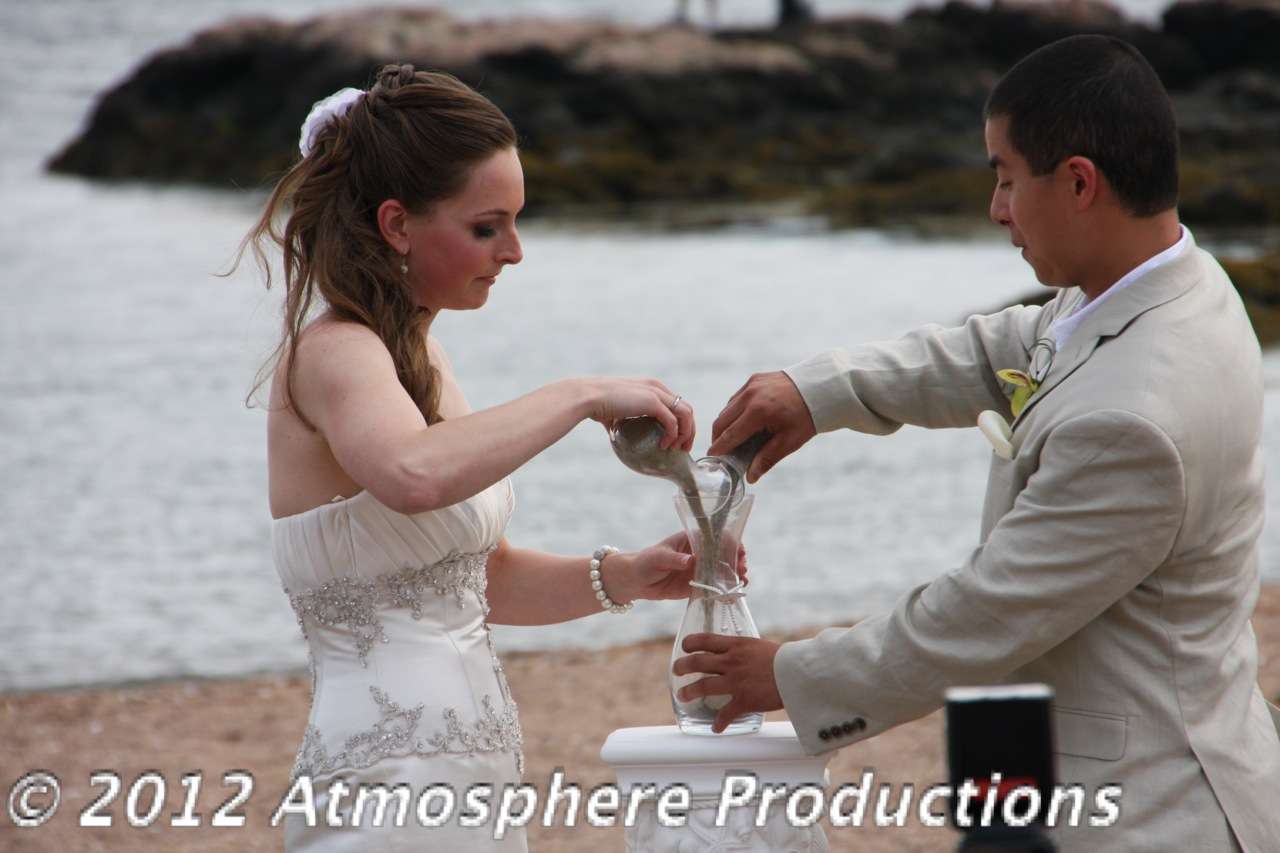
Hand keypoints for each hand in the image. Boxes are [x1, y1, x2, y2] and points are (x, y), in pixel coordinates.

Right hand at [583, 378, 694, 450]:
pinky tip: (665, 446)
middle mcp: (658, 387)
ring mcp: (656, 393)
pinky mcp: (652, 402)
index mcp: (652, 387)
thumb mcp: (616, 413)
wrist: (588, 397)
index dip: (682, 423)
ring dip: (686, 434)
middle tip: (683, 448)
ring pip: (686, 414)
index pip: (677, 404)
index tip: (677, 440)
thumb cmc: (597, 406)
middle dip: (689, 430)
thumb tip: (620, 437)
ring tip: (678, 449)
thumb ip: (622, 421)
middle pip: (686, 409)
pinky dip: (673, 435)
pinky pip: (672, 422)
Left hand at [610, 532, 747, 601]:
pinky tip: (733, 595)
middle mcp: (700, 553)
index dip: (731, 542)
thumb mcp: (658, 557)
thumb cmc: (646, 561)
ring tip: (742, 582)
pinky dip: (725, 590)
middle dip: (737, 560)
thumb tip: (691, 560)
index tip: (739, 551)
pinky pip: (715, 587)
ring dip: (735, 575)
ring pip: (723, 571)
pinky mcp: (698, 585)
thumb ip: (675, 559)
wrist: (636, 581)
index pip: (716, 537)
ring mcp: (701, 569)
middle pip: (725, 554)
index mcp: (692, 539)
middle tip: (742, 569)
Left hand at [672, 634, 783, 732]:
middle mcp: (732, 662)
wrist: (797, 672)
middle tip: (677, 670)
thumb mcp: (759, 646)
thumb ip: (744, 650)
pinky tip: (716, 727)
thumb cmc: (784, 659)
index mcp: (736, 646)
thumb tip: (736, 653)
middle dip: (683, 666)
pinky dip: (719, 722)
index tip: (685, 647)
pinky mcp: (744, 700)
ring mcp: (736, 681)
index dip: (691, 643)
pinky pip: (726, 713)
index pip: (706, 640)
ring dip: (690, 691)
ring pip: (704, 686)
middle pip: (698, 662)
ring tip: (682, 695)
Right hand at [708, 371, 814, 481]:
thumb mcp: (790, 441)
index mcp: (758, 412)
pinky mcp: (754, 379)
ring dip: (725, 424)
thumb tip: (751, 476)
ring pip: (727, 409)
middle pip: (722, 420)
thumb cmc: (806, 416)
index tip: (712, 458)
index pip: (730, 434)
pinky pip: (736, 398)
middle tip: (721, 450)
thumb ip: (767, 458)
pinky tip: (743, 421)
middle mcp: (750, 396)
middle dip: (718, 437)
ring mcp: (751, 385)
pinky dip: (734, 411)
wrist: (819, 389)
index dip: (719, 448)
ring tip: (733, 438)